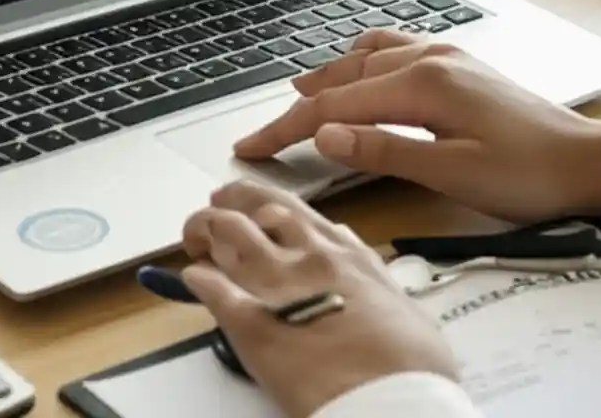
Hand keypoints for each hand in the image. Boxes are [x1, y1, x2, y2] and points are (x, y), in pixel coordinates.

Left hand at [182, 181, 457, 417]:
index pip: (292, 208)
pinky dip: (195, 279)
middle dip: (228, 204)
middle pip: (253, 208)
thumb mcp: (402, 306)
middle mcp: (306, 257)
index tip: (251, 205)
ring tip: (195, 239)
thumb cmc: (408, 364)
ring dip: (204, 229)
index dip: (262, 202)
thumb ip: (374, 278)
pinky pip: (210, 287)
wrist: (391, 401)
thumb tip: (362, 265)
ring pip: (225, 232)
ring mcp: (275, 285)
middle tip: (213, 212)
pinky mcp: (248, 323)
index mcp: (344, 253)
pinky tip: (192, 279)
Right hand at [233, 30, 600, 223]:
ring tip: (298, 93)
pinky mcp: (458, 66)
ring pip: (366, 58)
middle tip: (264, 132)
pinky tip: (360, 69)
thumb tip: (327, 134)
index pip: (334, 107)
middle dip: (298, 106)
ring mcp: (445, 57)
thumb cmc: (529, 174)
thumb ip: (384, 150)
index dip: (286, 129)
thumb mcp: (451, 173)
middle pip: (343, 78)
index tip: (251, 146)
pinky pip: (393, 51)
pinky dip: (362, 61)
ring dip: (329, 76)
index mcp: (423, 85)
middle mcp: (429, 60)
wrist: (589, 162)